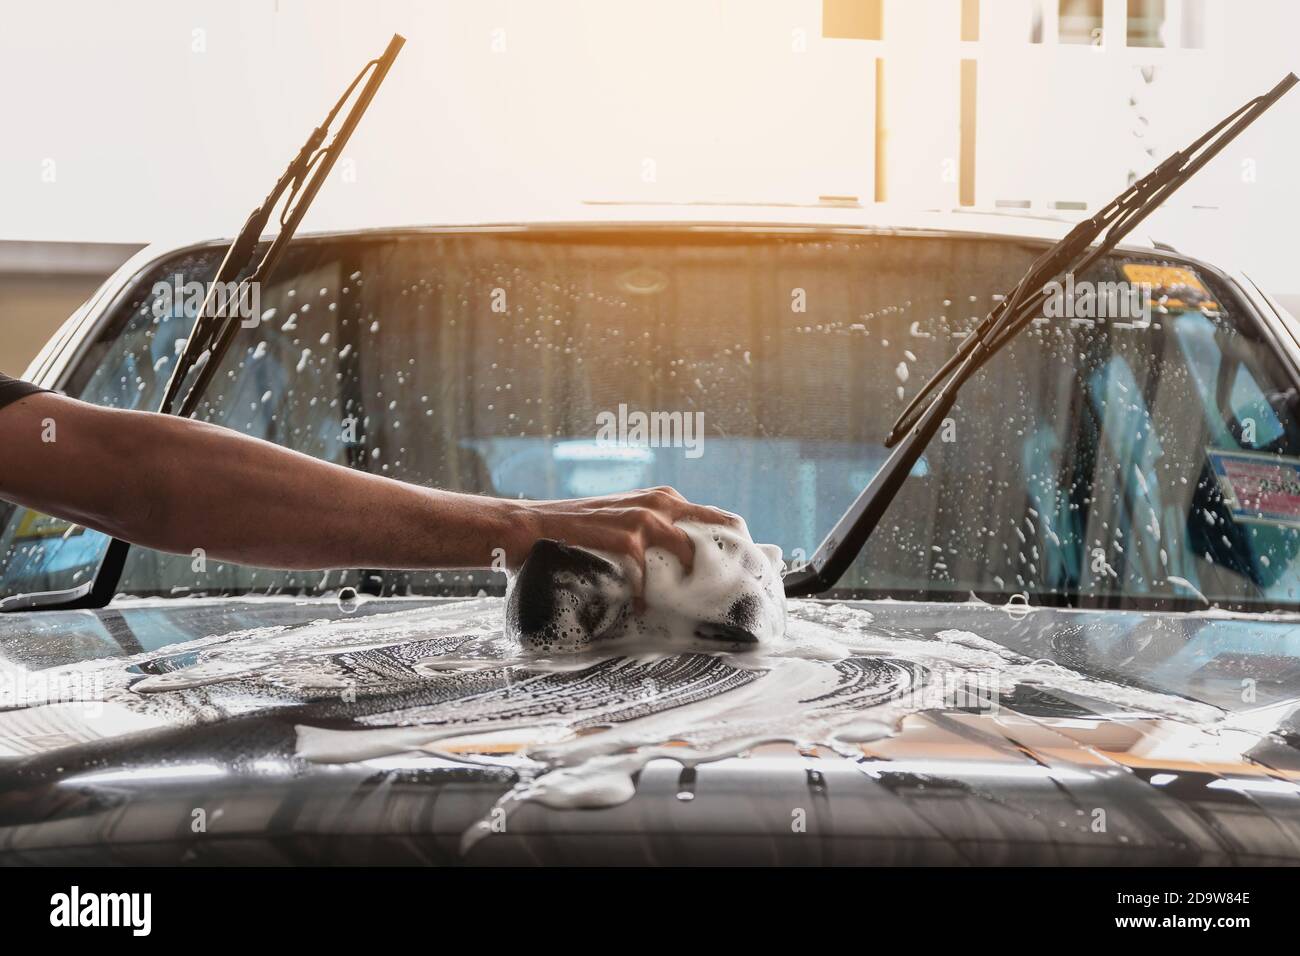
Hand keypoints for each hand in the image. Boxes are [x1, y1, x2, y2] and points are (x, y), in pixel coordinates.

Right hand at [506, 486, 741, 590]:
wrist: (530, 526)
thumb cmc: (579, 533)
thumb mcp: (626, 524)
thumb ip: (657, 538)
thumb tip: (688, 570)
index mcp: (664, 500)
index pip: (718, 519)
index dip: (736, 546)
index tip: (749, 574)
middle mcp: (661, 504)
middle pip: (719, 527)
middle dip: (732, 559)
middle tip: (738, 592)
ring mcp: (645, 519)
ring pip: (692, 549)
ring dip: (697, 580)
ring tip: (697, 605)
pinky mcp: (627, 539)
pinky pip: (651, 574)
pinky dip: (647, 597)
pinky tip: (639, 610)